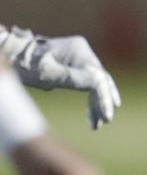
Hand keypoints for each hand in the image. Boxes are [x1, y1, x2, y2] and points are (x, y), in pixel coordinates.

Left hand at [5, 30, 121, 128]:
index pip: (97, 77)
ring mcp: (80, 58)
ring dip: (97, 103)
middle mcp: (83, 52)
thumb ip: (73, 78)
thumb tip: (99, 84)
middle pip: (100, 80)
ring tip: (97, 124)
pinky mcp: (75, 65)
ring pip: (96, 83)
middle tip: (104, 122)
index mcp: (79, 50)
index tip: (106, 117)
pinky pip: (88, 83)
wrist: (12, 56)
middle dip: (102, 102)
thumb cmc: (26, 64)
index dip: (103, 98)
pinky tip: (92, 114)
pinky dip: (90, 98)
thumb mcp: (47, 74)